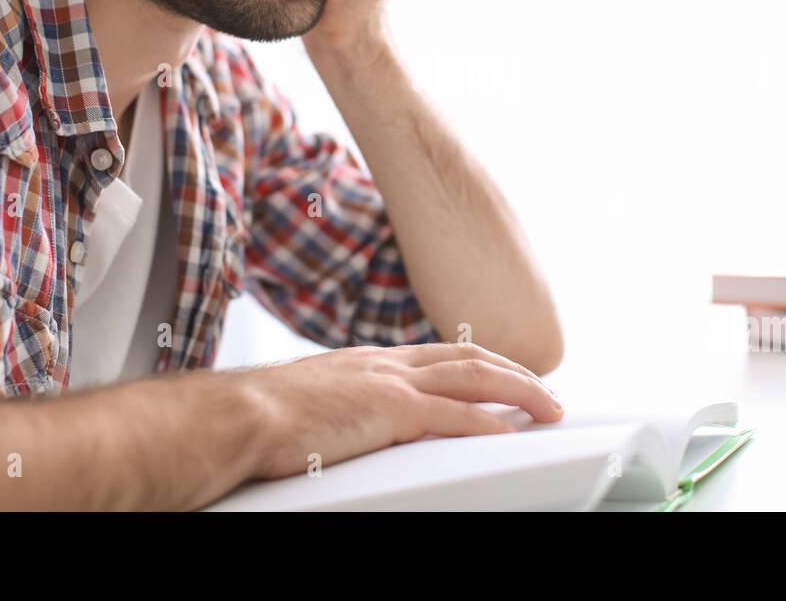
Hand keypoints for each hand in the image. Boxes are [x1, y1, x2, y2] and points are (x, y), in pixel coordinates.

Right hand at [244, 341, 564, 479]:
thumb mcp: (312, 400)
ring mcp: (389, 384)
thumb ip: (341, 405)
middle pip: (468, 357)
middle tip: (545, 389)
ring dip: (518, 390)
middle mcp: (385, 363)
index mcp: (368, 361)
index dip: (480, 362)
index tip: (506, 372)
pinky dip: (489, 422)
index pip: (440, 354)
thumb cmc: (258, 417)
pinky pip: (454, 416)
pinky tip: (513, 432)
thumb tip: (348, 422)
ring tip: (549, 407)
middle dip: (513, 370)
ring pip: (474, 377)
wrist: (236, 415)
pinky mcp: (389, 412)